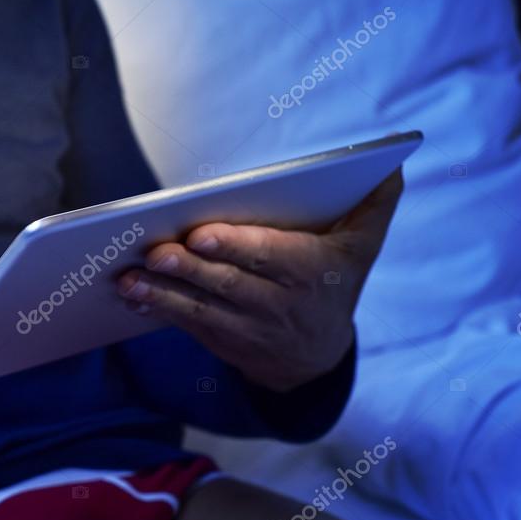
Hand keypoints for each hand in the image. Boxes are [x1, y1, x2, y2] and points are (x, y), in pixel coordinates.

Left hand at [117, 168, 403, 391]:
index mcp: (311, 272)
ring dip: (161, 295)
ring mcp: (247, 328)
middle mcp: (278, 304)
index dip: (236, 247)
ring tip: (127, 279)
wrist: (316, 358)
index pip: (271, 256)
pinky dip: (158, 311)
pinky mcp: (220, 341)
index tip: (201, 234)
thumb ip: (375, 205)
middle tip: (155, 252)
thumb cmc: (333, 284)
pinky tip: (131, 297)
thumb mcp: (362, 248)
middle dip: (189, 270)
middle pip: (228, 284)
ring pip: (200, 309)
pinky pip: (186, 325)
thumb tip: (392, 161)